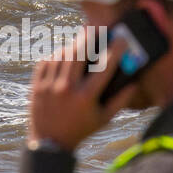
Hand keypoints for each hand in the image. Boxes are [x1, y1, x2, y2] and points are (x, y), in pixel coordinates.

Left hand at [26, 30, 137, 152]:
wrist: (50, 143)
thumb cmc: (81, 130)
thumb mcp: (104, 119)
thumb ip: (121, 101)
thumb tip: (135, 82)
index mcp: (86, 97)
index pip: (104, 67)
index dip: (115, 50)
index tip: (122, 39)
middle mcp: (66, 89)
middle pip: (78, 54)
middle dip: (88, 38)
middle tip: (95, 29)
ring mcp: (49, 86)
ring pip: (61, 55)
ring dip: (72, 45)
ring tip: (80, 41)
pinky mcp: (36, 85)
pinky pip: (46, 62)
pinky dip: (55, 55)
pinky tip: (63, 53)